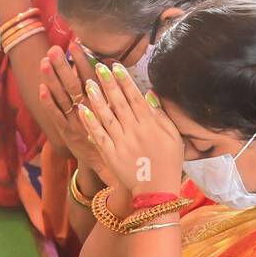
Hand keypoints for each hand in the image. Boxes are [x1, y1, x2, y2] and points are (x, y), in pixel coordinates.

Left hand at [37, 44, 113, 186]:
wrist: (112, 166)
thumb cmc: (122, 139)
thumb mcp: (128, 117)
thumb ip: (125, 95)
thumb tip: (120, 72)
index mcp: (105, 106)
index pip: (92, 80)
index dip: (83, 62)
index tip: (76, 45)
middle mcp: (90, 112)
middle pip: (74, 86)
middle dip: (63, 67)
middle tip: (54, 49)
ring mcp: (76, 123)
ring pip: (62, 99)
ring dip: (52, 80)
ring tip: (44, 62)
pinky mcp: (67, 133)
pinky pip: (56, 117)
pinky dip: (48, 103)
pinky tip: (41, 89)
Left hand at [78, 62, 184, 197]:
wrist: (157, 190)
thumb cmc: (168, 163)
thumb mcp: (173, 137)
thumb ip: (161, 115)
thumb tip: (149, 94)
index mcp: (150, 125)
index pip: (135, 97)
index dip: (124, 81)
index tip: (116, 66)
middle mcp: (135, 131)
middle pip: (119, 103)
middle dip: (109, 84)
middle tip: (98, 67)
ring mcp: (122, 142)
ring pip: (107, 116)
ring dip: (97, 99)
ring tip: (88, 83)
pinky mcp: (111, 154)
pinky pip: (99, 135)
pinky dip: (90, 122)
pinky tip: (82, 110)